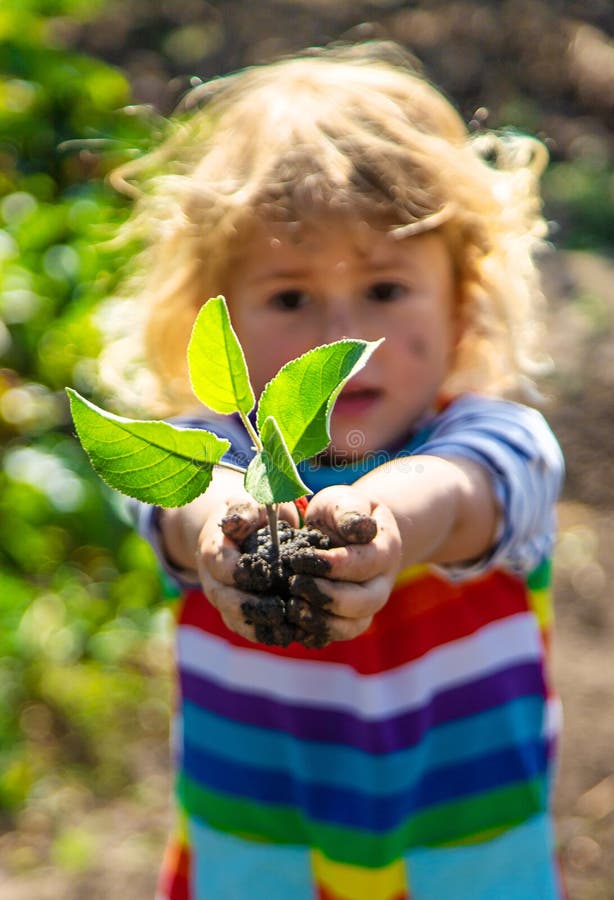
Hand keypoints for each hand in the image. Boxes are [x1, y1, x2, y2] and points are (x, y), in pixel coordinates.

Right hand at [195, 495, 299, 641]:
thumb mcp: (249, 504)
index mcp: (213, 550)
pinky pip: (247, 630)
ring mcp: (223, 599)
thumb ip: (246, 511)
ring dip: (260, 628)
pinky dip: (267, 635)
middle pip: (226, 599)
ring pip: (235, 620)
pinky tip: (290, 635)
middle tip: (279, 610)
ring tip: (287, 630)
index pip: (221, 566)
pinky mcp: (235, 614)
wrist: (241, 529)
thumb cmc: (251, 515)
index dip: (242, 573)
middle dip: (252, 607)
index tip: (268, 575)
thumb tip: (235, 523)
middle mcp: (213, 579)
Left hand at [295, 484, 401, 642]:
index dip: (332, 565)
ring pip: (353, 625)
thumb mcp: (346, 500)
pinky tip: (293, 624)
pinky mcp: (349, 620)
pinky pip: (337, 635)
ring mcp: (367, 605)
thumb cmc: (343, 514)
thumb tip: (360, 529)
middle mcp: (382, 583)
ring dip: (322, 621)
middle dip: (327, 597)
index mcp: (385, 550)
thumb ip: (350, 512)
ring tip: (291, 607)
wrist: (348, 533)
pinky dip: (315, 634)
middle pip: (365, 601)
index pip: (365, 563)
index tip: (299, 558)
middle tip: (294, 584)